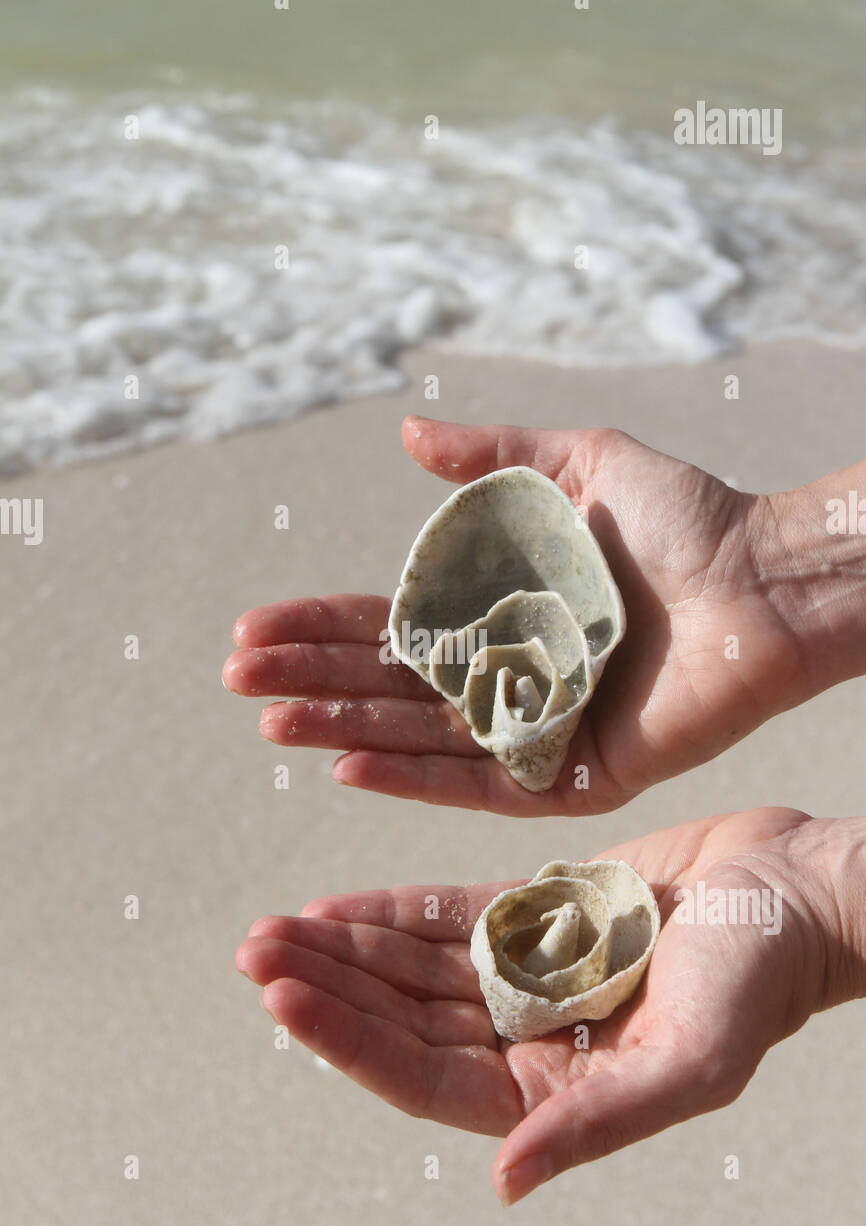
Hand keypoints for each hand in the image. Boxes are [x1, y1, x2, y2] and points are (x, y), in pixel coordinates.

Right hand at [223, 418, 845, 816]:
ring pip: (421, 738)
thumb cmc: (687, 519)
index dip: (321, 627)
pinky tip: (349, 765)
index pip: (392, 627)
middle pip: (390, 686)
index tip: (253, 628)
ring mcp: (539, 730)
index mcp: (503, 612)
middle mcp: (509, 676)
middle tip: (239, 678)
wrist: (768, 576)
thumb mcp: (577, 463)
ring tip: (272, 721)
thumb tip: (407, 431)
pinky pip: (485, 783)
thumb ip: (492, 454)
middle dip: (310, 679)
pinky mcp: (575, 775)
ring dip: (342, 728)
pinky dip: (416, 778)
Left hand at [235, 808, 865, 1203]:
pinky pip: (449, 920)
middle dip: (328, 986)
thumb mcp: (690, 1066)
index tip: (285, 998)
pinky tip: (340, 909)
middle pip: (402, 1018)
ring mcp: (529, 975)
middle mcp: (530, 1037)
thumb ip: (597, 1125)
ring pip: (413, 969)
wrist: (795, 894)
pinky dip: (392, 914)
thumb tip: (504, 1184)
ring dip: (346, 950)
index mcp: (555, 1090)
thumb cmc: (761, 985)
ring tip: (277, 929)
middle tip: (257, 950)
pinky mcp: (540, 917)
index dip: (350, 1040)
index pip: (424, 1074)